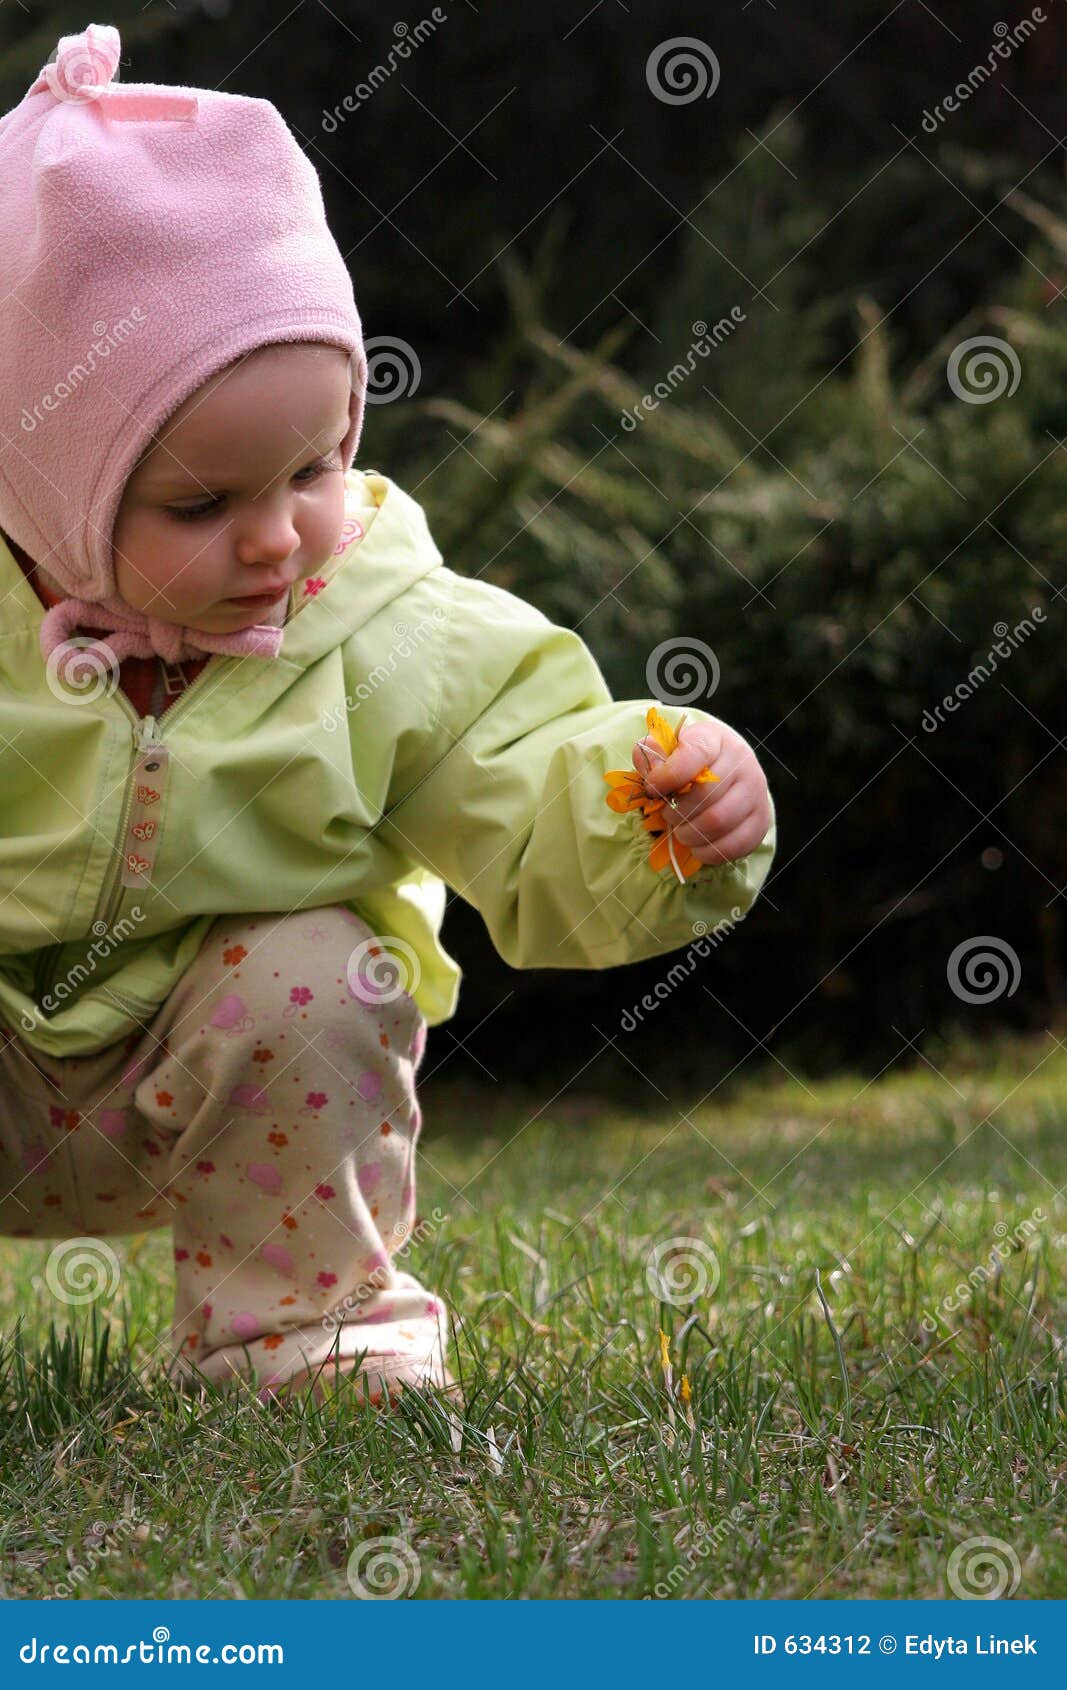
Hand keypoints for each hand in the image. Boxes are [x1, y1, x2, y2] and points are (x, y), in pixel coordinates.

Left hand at [634, 717, 770, 866]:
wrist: (728, 772)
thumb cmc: (690, 762)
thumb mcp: (668, 750)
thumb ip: (652, 754)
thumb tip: (653, 771)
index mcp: (716, 740)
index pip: (694, 753)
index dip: (668, 775)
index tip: (651, 789)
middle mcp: (743, 762)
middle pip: (704, 794)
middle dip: (676, 812)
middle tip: (667, 815)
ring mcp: (756, 792)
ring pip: (717, 822)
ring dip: (689, 834)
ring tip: (680, 831)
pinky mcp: (760, 821)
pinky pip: (732, 845)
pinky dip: (706, 852)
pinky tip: (696, 846)